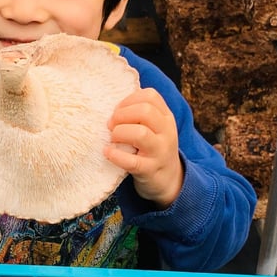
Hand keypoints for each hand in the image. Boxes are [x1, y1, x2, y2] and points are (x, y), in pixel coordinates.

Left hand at [105, 87, 182, 208]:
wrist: (168, 180)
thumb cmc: (152, 148)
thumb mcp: (155, 127)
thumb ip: (140, 113)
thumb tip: (112, 104)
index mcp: (166, 117)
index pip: (150, 96)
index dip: (129, 100)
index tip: (117, 111)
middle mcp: (167, 132)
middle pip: (145, 111)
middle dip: (122, 115)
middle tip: (111, 125)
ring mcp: (160, 152)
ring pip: (140, 133)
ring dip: (119, 133)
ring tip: (112, 139)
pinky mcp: (150, 170)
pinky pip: (131, 161)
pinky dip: (115, 155)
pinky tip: (108, 152)